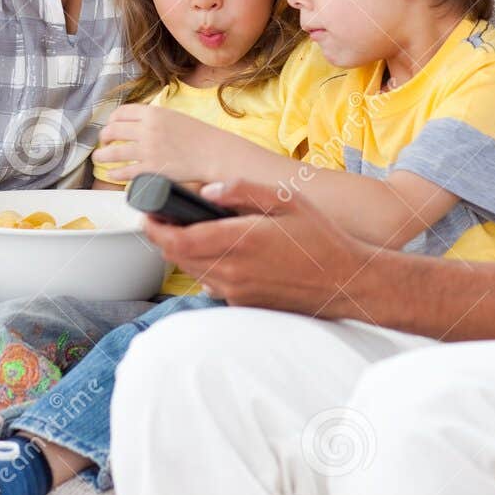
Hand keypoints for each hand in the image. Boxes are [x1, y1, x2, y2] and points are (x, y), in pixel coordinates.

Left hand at [92, 104, 232, 183]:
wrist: (214, 153)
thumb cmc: (198, 136)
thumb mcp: (174, 117)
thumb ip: (154, 118)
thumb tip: (134, 124)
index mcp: (153, 113)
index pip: (121, 112)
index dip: (112, 120)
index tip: (110, 126)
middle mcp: (147, 129)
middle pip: (113, 130)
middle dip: (104, 137)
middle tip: (103, 142)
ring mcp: (148, 150)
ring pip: (113, 152)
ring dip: (102, 156)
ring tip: (99, 158)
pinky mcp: (151, 169)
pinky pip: (125, 171)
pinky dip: (115, 173)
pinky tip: (113, 174)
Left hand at [141, 177, 376, 314]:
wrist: (345, 282)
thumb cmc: (319, 237)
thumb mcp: (285, 200)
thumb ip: (242, 191)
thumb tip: (207, 190)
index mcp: (240, 242)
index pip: (178, 240)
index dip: (155, 227)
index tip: (149, 212)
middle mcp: (233, 272)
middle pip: (177, 257)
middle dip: (163, 237)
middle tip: (162, 217)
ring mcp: (237, 292)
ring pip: (191, 272)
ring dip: (182, 252)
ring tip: (188, 230)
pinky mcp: (243, 304)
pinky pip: (210, 284)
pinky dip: (204, 267)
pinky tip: (220, 251)